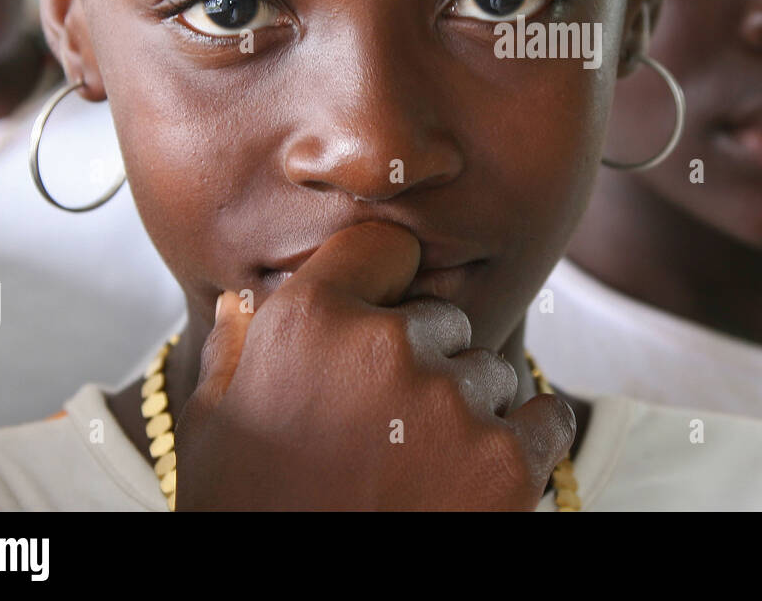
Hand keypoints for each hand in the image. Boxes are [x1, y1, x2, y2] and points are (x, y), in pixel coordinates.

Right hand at [174, 221, 575, 509]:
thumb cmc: (247, 512)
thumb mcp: (216, 429)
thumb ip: (235, 353)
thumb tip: (239, 303)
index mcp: (310, 320)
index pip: (384, 249)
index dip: (384, 286)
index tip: (378, 323)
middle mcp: (387, 345)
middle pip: (441, 320)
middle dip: (425, 362)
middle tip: (388, 431)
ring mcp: (453, 404)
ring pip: (489, 374)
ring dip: (467, 412)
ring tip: (420, 471)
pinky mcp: (508, 463)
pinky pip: (546, 418)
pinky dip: (525, 444)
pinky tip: (477, 480)